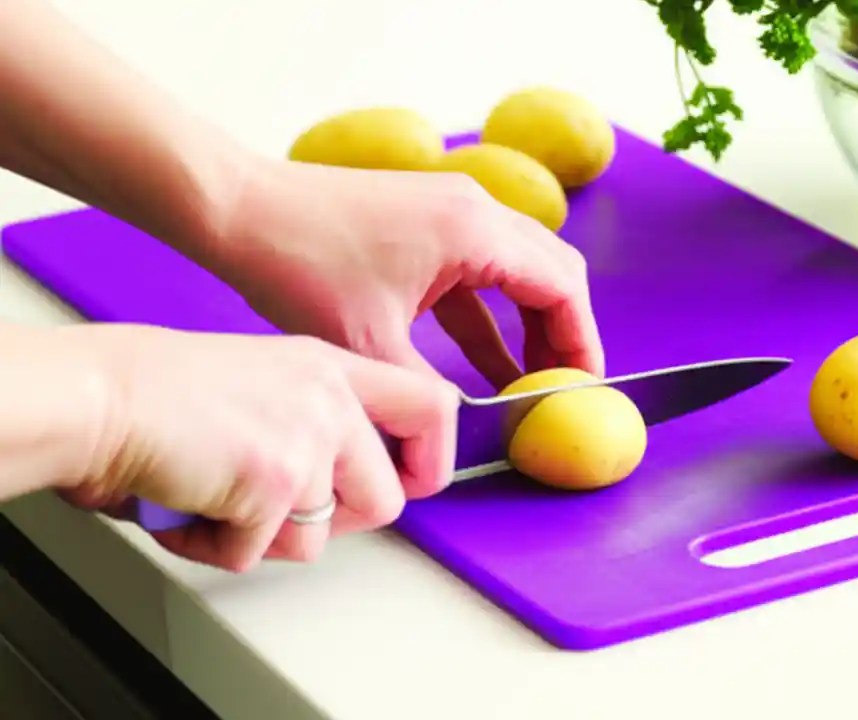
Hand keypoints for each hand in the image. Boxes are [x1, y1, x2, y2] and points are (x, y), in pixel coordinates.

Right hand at [60, 324, 457, 571]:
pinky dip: (216, 546)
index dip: (429, 460)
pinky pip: (257, 554)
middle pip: (387, 500)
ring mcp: (307, 443)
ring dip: (266, 537)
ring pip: (320, 539)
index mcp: (331, 369)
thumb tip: (344, 480)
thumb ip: (318, 418)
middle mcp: (330, 401)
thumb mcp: (266, 378)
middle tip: (283, 509)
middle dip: (336, 523)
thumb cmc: (159, 390)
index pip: (432, 406)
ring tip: (220, 498)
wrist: (102, 396)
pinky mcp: (273, 486)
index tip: (407, 480)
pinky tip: (190, 505)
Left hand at [206, 157, 605, 392]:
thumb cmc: (299, 262)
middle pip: (554, 272)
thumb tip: (464, 433)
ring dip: (530, 325)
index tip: (582, 391)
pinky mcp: (427, 221)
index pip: (562, 287)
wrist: (239, 210)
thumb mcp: (372, 344)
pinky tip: (489, 364)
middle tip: (562, 391)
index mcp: (475, 230)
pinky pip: (481, 272)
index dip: (581, 343)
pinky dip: (492, 316)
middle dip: (564, 335)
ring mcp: (451, 209)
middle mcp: (475, 209)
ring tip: (530, 384)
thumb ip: (431, 392)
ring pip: (521, 271)